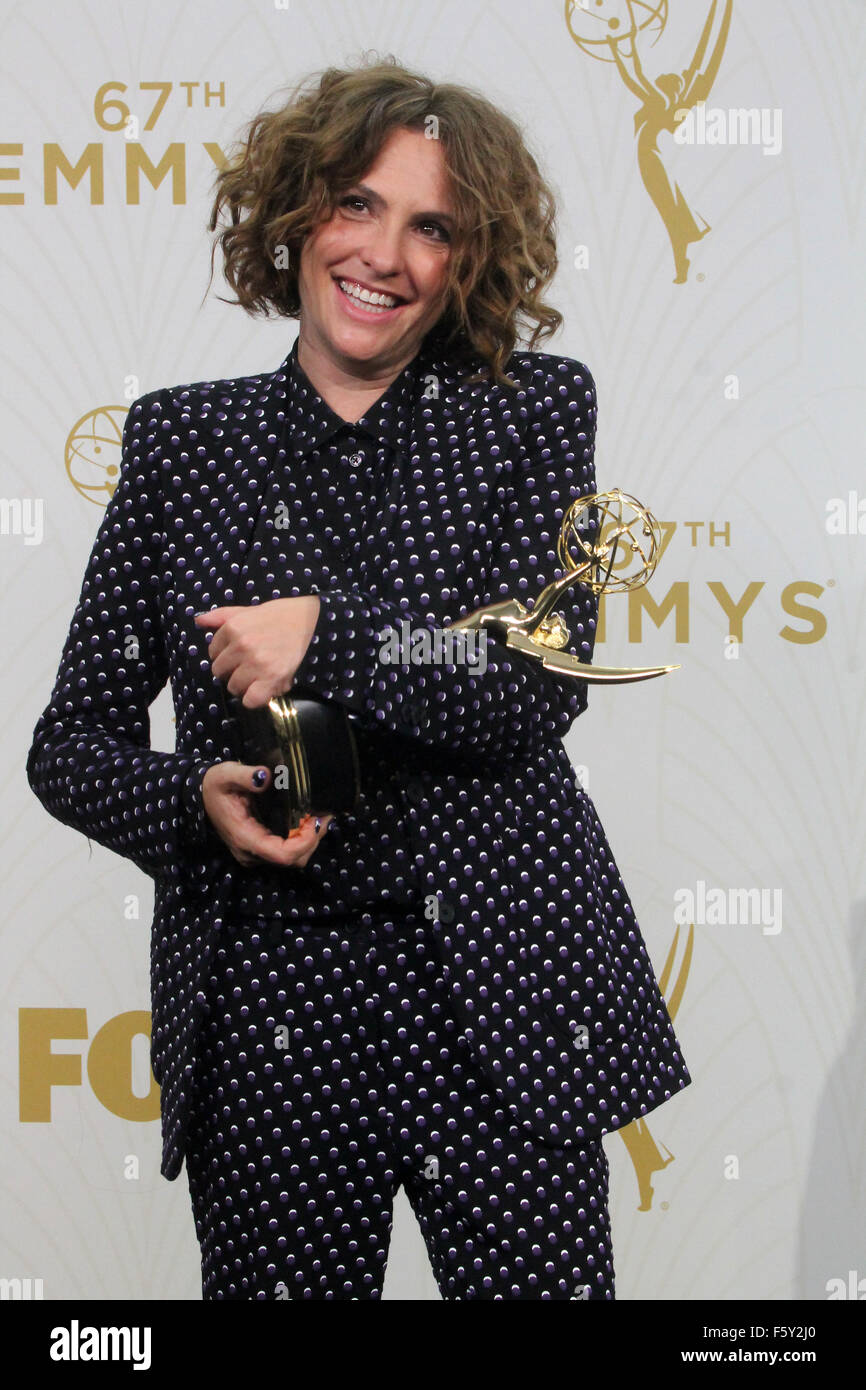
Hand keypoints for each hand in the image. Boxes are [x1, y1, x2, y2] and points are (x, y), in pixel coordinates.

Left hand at [194, 596, 319, 708]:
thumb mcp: (247, 610)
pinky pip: (250, 700)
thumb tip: (198, 621)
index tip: (239, 653)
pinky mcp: (272, 678)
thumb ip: (221, 616)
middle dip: (232, 671)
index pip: (212, 652)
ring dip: (244, 685)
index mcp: (233, 628)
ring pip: (234, 687)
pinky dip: (255, 699)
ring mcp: (256, 663)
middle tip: (249, 666)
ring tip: (258, 676)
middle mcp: (241, 646)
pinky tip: (263, 689)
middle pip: (219, 672)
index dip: (225, 655)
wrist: (310, 621)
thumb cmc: (278, 615)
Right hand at [201, 762, 332, 866]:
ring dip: (309, 840)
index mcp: (245, 838)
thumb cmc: (214, 785)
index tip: (316, 820)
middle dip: (313, 840)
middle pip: (292, 860)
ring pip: (292, 859)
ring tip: (318, 816)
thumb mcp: (226, 774)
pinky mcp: (259, 849)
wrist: (200, 795)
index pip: (282, 855)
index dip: (305, 842)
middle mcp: (251, 853)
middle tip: (323, 814)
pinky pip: (286, 852)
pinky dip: (301, 840)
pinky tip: (306, 821)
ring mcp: (255, 854)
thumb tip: (265, 776)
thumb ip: (245, 775)